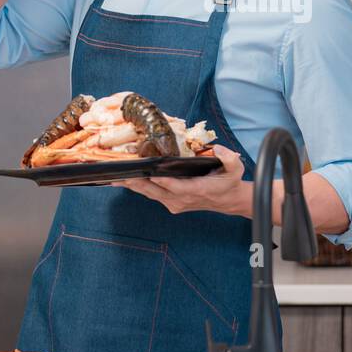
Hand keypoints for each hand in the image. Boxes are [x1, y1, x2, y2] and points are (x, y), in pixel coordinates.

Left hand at [116, 145, 248, 215]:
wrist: (229, 200)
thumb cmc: (229, 181)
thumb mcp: (236, 168)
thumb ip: (229, 158)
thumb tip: (218, 148)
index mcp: (197, 190)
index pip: (177, 187)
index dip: (163, 182)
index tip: (151, 174)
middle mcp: (183, 199)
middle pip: (157, 192)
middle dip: (139, 183)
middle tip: (122, 175)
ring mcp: (175, 203)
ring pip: (151, 194)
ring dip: (134, 186)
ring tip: (116, 178)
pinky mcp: (171, 203)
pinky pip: (152, 195)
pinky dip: (139, 187)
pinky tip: (125, 181)